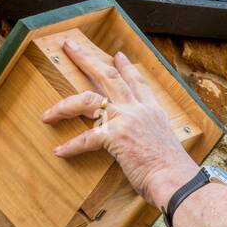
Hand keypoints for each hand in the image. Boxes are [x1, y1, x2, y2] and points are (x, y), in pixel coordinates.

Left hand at [42, 38, 197, 206]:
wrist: (176, 180)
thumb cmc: (172, 173)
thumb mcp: (163, 147)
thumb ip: (149, 140)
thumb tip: (142, 149)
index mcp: (152, 111)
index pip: (137, 81)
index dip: (126, 67)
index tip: (116, 55)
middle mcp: (139, 109)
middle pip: (108, 75)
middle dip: (86, 59)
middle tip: (70, 46)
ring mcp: (126, 119)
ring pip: (89, 99)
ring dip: (66, 104)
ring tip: (49, 112)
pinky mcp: (116, 136)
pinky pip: (87, 138)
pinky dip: (72, 146)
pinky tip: (60, 151)